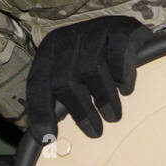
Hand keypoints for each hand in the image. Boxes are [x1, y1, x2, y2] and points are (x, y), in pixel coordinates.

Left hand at [26, 16, 152, 141]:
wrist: (128, 32)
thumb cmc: (96, 61)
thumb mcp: (71, 75)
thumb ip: (56, 100)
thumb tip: (44, 137)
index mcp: (49, 49)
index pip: (37, 83)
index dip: (41, 112)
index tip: (48, 137)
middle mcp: (68, 37)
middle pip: (64, 80)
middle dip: (80, 111)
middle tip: (95, 132)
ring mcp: (94, 29)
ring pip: (91, 70)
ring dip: (103, 99)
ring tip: (113, 116)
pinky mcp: (120, 27)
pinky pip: (117, 55)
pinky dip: (122, 76)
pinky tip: (126, 89)